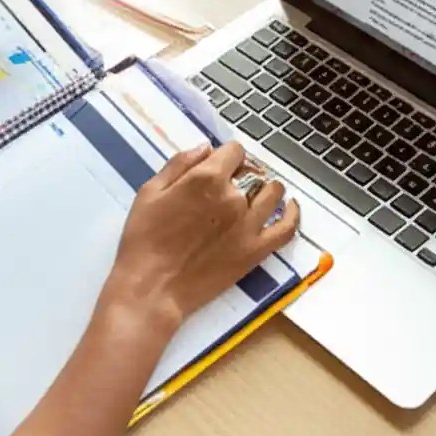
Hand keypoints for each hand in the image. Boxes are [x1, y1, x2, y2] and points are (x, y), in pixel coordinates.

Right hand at [101, 142, 300, 331]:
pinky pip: (286, 228)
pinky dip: (292, 214)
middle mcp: (234, 197)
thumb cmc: (143, 239)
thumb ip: (179, 164)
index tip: (219, 166)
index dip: (226, 156)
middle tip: (230, 186)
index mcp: (207, 179)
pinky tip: (289, 207)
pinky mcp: (256, 251)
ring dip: (267, 188)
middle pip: (253, 172)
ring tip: (259, 193)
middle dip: (243, 173)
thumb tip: (206, 148)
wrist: (152, 287)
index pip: (234, 151)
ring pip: (273, 193)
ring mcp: (249, 225)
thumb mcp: (150, 192)